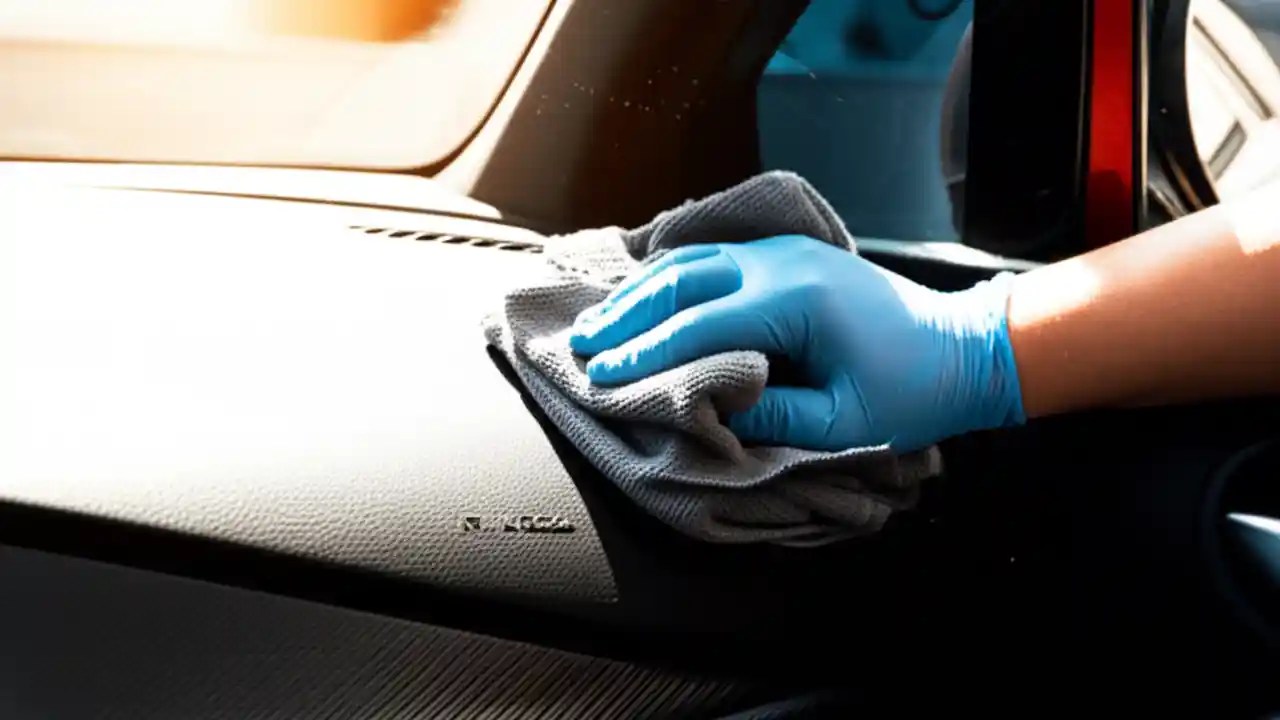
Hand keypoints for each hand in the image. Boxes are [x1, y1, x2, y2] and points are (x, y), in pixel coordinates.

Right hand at [569, 235, 1024, 451]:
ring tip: (597, 322)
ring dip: (640, 292)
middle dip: (626, 314)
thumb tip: (707, 409)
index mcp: (796, 303)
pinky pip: (712, 259)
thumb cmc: (908, 391)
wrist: (960, 347)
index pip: (698, 326)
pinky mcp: (786, 257)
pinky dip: (669, 279)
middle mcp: (782, 266)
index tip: (600, 374)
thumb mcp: (842, 423)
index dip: (644, 353)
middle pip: (682, 280)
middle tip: (580, 343)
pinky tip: (641, 297)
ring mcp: (783, 253)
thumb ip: (771, 417)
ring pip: (692, 261)